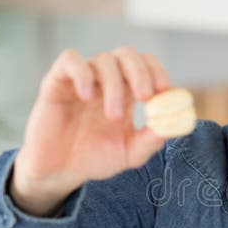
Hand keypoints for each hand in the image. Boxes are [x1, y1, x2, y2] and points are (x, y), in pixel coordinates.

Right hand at [10, 47, 170, 215]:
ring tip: (113, 116)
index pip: (146, 66)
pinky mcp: (56, 82)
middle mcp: (106, 80)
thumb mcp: (129, 154)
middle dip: (140, 72)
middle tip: (145, 95)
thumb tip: (170, 126)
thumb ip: (151, 141)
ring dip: (114, 85)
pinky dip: (82, 73)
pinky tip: (87, 96)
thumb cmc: (95, 158)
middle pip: (127, 55)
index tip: (164, 89)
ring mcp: (82, 79)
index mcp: (127, 92)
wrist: (59, 172)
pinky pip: (69, 60)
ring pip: (103, 60)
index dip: (157, 72)